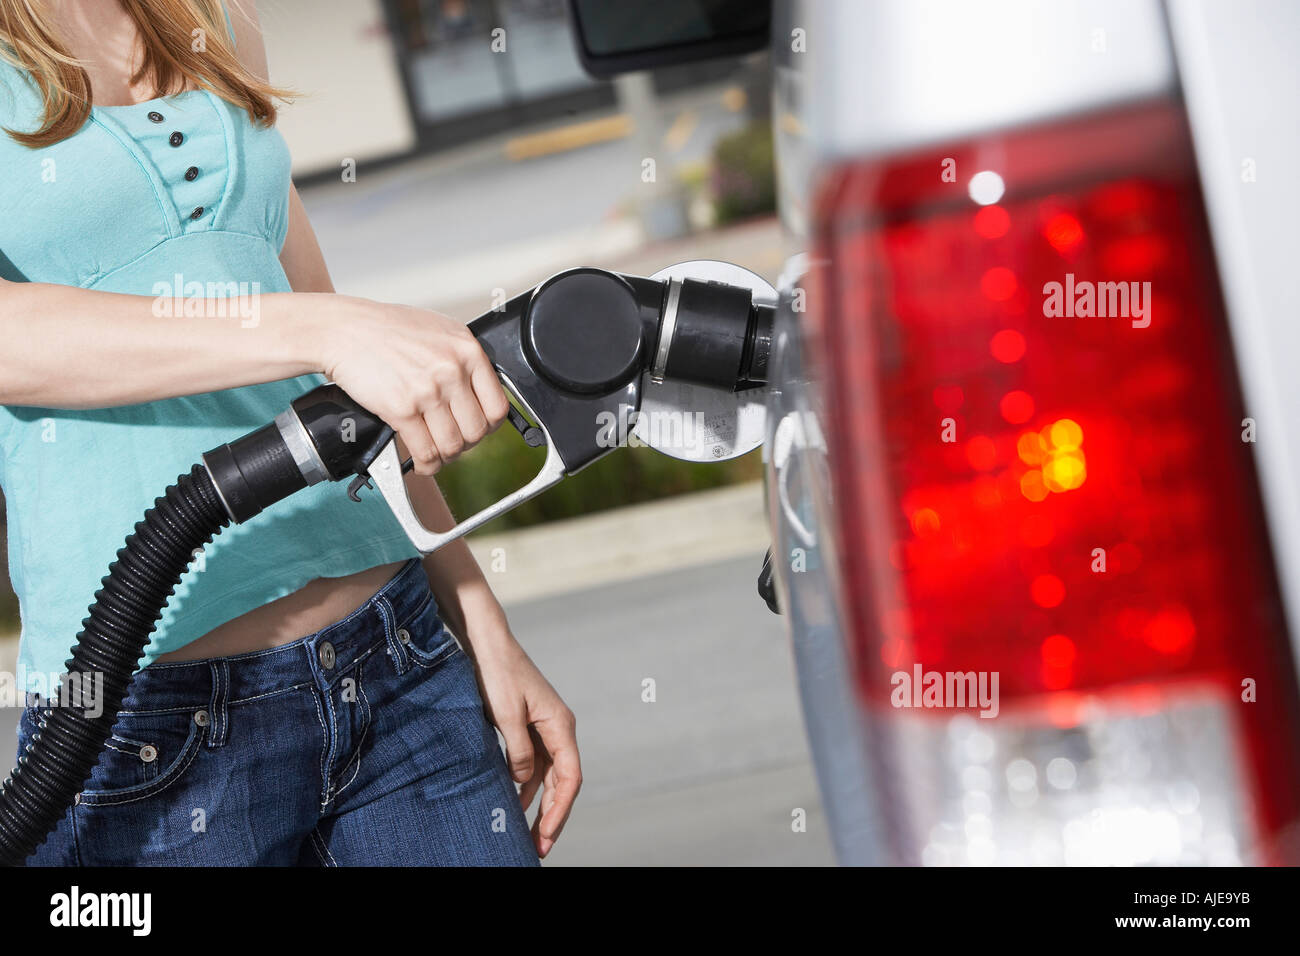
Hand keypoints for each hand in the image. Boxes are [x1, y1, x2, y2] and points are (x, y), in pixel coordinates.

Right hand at [310, 295, 509, 475]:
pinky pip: (425, 451)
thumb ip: (462, 360)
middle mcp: (452, 371)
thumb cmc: (387, 329)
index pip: (497, 406)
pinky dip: (426, 464)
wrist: (346, 330)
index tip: (479, 429)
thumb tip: (478, 392)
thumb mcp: (439, 332)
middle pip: (477, 430)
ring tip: (436, 454)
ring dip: (445, 457)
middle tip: (453, 442)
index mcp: (467, 350)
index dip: (489, 426)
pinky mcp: (402, 409)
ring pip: (453, 445)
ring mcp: (428, 391)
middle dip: (466, 444)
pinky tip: (421, 462)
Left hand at [468, 625, 581, 858]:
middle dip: (553, 814)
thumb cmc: (498, 673)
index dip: (560, 809)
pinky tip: (515, 801)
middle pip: (563, 780)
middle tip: (540, 846)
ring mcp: (543, 727)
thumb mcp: (506, 716)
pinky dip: (526, 785)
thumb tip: (524, 781)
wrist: (486, 642)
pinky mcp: (527, 725)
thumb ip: (518, 753)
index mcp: (560, 725)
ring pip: (548, 774)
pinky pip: (533, 762)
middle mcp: (557, 728)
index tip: (546, 834)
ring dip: (540, 803)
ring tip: (527, 832)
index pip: (570, 777)